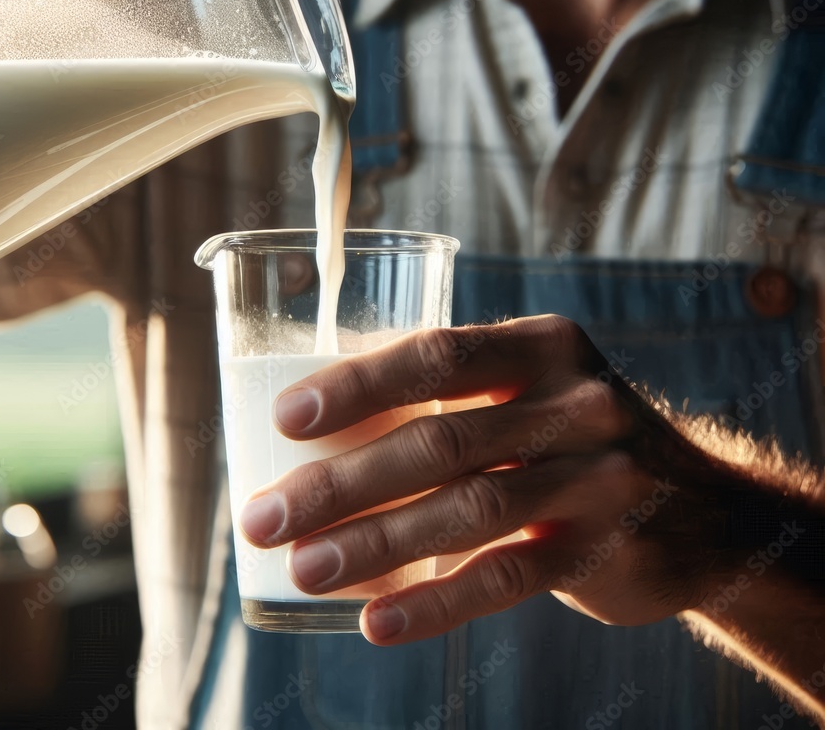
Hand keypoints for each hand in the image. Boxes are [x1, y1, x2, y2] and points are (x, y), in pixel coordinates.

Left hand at [239, 315, 741, 643]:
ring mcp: (599, 478)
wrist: (701, 508)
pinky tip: (379, 622)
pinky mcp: (605, 551)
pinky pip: (508, 578)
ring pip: (467, 510)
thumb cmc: (571, 437)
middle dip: (341, 482)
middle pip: (439, 440)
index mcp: (541, 346)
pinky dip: (438, 603)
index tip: (285, 419)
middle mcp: (576, 403)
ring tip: (304, 568)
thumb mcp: (528, 393)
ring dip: (374, 544)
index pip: (436, 355)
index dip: (358, 385)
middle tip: (266, 515)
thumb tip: (317, 428)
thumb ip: (446, 398)